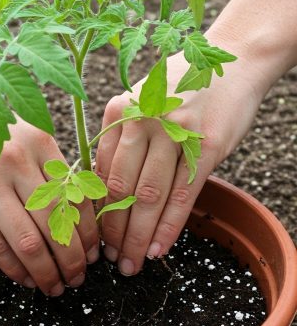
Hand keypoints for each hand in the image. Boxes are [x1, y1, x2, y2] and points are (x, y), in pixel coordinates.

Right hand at [0, 69, 98, 295]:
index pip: (76, 196)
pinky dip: (14, 268)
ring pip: (28, 241)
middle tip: (78, 278)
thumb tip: (72, 208)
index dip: (88, 233)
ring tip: (54, 286)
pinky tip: (25, 279)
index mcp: (38, 141)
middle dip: (72, 260)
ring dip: (45, 271)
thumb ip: (43, 163)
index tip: (93, 253)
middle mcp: (16, 161)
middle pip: (57, 224)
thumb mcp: (18, 130)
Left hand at [95, 51, 262, 274]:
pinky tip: (158, 249)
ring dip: (138, 237)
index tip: (91, 240)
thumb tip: (98, 200)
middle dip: (114, 232)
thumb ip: (118, 145)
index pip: (98, 174)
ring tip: (131, 263)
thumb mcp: (138, 108)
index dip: (93, 212)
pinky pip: (181, 196)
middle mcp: (142, 120)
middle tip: (111, 262)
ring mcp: (174, 132)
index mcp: (117, 112)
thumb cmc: (178, 93)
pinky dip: (168, 227)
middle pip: (120, 190)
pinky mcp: (205, 145)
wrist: (234, 61)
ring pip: (148, 198)